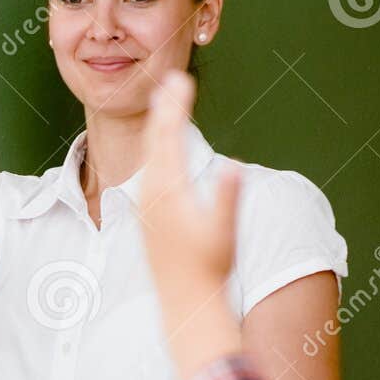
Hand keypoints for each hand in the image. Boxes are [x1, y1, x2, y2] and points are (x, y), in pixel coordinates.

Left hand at [140, 69, 244, 378]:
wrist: (184, 300)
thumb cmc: (209, 267)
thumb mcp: (223, 231)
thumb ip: (226, 195)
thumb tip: (232, 165)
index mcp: (169, 191)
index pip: (170, 138)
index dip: (176, 107)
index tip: (181, 80)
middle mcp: (151, 194)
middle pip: (155, 140)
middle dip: (165, 108)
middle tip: (172, 78)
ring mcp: (147, 205)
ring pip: (149, 156)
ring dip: (159, 127)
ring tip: (166, 102)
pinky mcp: (148, 215)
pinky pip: (149, 172)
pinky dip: (156, 151)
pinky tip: (162, 147)